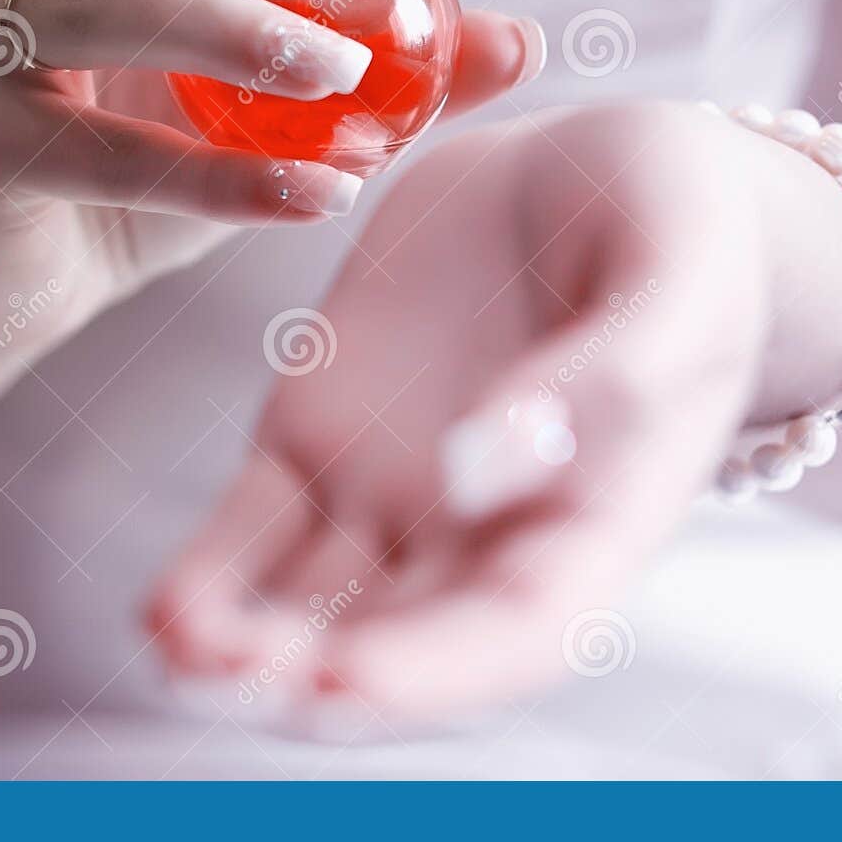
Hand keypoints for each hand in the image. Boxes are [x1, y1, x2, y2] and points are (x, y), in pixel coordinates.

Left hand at [148, 102, 841, 721]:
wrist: (594, 161)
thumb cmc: (679, 229)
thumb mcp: (678, 282)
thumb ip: (605, 378)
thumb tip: (478, 474)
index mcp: (590, 519)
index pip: (515, 627)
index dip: (433, 674)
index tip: (344, 680)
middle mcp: (484, 530)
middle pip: (396, 638)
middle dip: (309, 675)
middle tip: (230, 675)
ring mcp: (393, 487)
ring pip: (309, 602)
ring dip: (243, 643)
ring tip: (179, 647)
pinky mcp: (319, 429)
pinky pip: (253, 526)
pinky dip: (208, 577)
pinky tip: (163, 611)